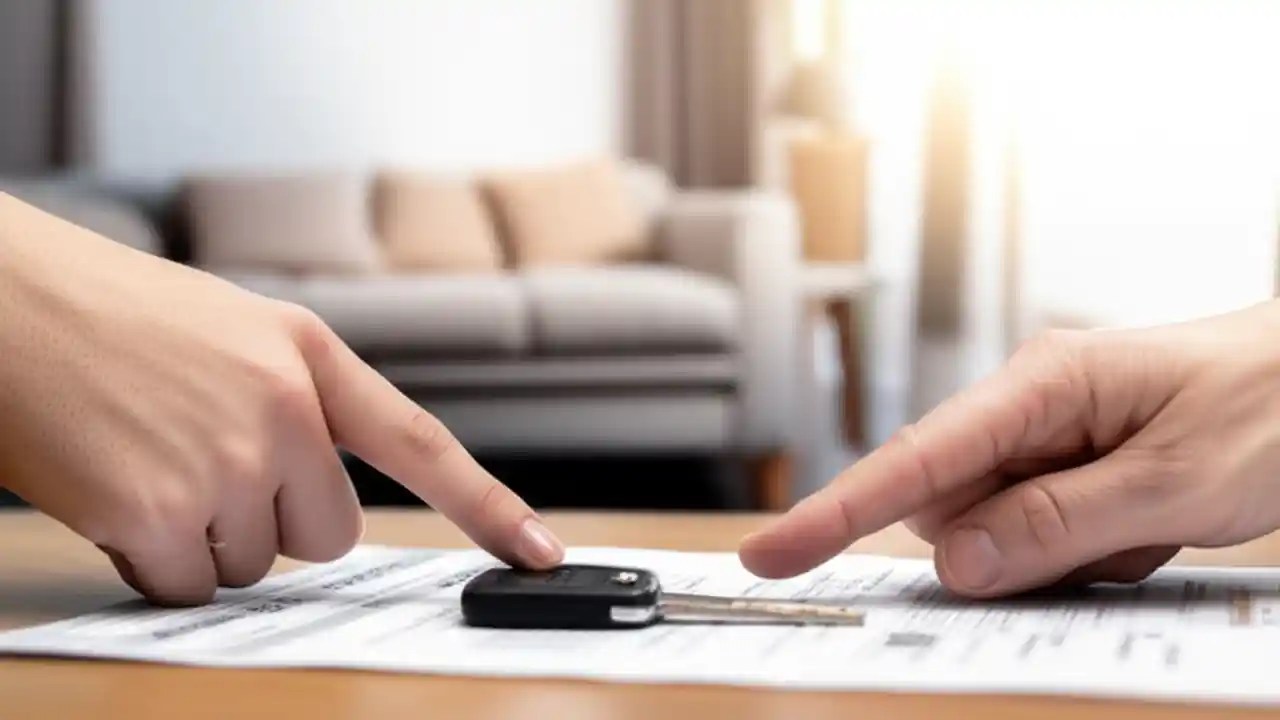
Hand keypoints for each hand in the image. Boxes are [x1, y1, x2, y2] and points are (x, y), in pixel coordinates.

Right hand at [0, 194, 562, 604]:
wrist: (2, 298)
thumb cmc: (105, 312)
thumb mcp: (232, 332)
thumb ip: (293, 401)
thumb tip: (314, 495)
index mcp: (307, 355)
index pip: (420, 443)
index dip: (488, 506)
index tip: (537, 553)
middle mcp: (283, 408)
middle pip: (327, 533)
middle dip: (272, 519)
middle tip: (201, 463)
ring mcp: (225, 463)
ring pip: (252, 563)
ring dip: (202, 534)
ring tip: (145, 457)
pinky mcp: (157, 514)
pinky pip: (186, 585)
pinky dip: (151, 560)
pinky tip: (114, 489)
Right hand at [740, 301, 1279, 595]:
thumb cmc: (1271, 403)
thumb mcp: (1176, 480)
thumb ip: (1059, 525)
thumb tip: (956, 563)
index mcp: (1040, 385)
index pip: (915, 459)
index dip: (836, 510)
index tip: (774, 553)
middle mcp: (1026, 409)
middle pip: (950, 508)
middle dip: (1004, 549)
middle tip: (1106, 540)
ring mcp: (1045, 441)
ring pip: (994, 532)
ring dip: (1060, 556)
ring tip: (1144, 524)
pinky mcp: (1065, 471)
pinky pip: (1038, 538)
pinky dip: (1088, 554)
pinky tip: (1144, 527)